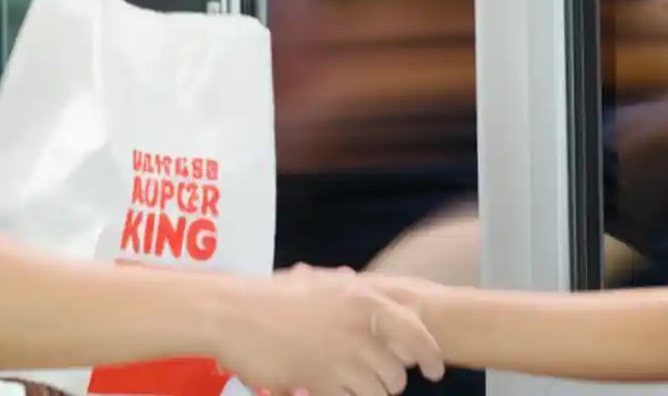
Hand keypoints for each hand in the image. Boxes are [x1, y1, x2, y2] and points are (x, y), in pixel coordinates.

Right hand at [213, 265, 443, 395]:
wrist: (233, 313)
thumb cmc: (273, 297)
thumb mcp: (320, 283)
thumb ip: (358, 292)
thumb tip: (397, 298)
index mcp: (363, 298)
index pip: (418, 332)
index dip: (430, 356)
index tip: (434, 371)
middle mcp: (360, 326)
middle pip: (397, 374)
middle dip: (384, 380)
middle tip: (360, 374)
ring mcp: (342, 354)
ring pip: (377, 393)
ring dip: (362, 392)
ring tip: (337, 380)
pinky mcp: (321, 379)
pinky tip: (318, 385)